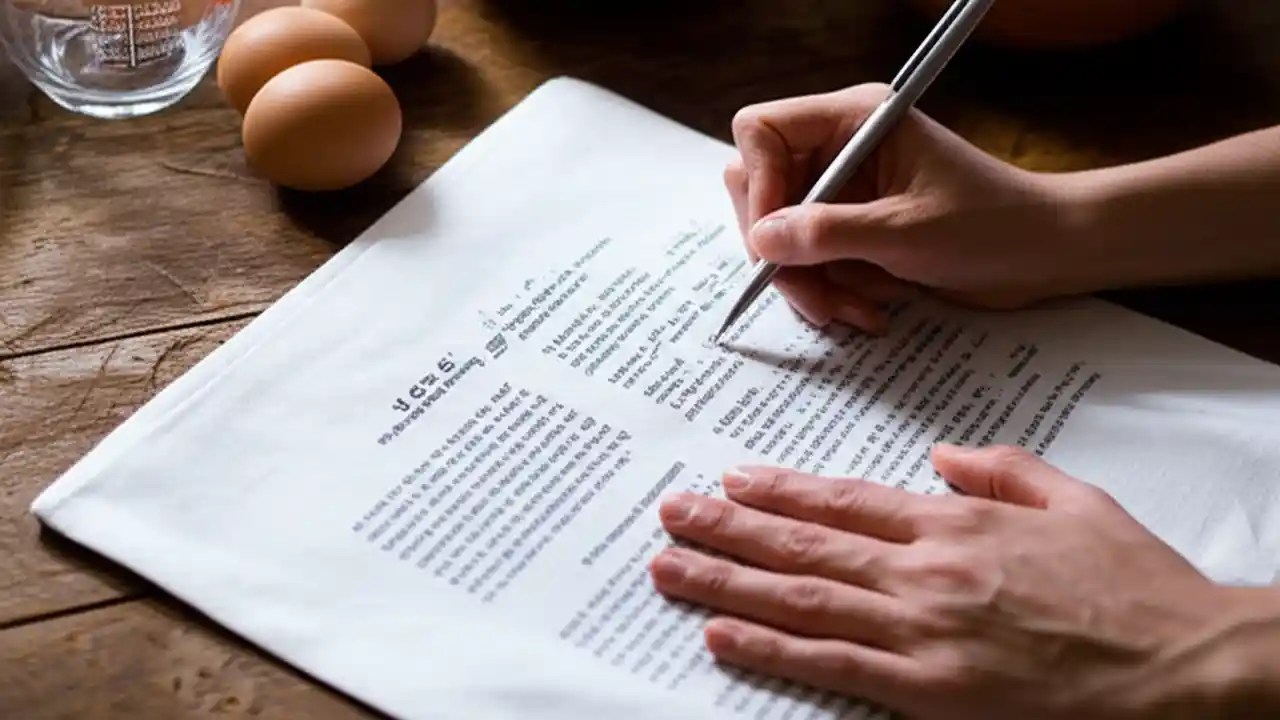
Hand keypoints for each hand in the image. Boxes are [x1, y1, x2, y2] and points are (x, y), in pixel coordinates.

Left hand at [650, 445, 1275, 718]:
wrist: (1183, 665)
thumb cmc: (1132, 584)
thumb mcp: (1072, 500)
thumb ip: (998, 469)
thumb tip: (940, 457)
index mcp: (956, 522)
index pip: (845, 500)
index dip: (780, 491)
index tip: (731, 480)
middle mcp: (925, 569)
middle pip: (805, 544)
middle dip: (729, 528)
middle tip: (671, 512)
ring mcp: (922, 630)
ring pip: (802, 597)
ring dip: (727, 580)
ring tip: (670, 565)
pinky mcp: (930, 690)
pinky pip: (832, 665)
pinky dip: (770, 649)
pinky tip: (721, 635)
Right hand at [726, 84, 1079, 334]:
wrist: (1043, 255)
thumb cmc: (992, 226)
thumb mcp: (905, 233)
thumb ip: (827, 233)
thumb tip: (761, 240)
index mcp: (854, 120)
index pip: (762, 131)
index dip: (759, 185)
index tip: (777, 239)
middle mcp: (840, 148)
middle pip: (761, 190)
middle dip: (783, 252)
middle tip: (812, 295)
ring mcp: (844, 190)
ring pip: (782, 237)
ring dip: (810, 283)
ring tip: (853, 312)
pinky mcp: (852, 228)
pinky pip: (809, 261)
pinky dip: (829, 291)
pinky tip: (867, 309)